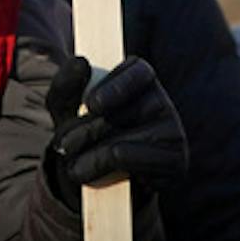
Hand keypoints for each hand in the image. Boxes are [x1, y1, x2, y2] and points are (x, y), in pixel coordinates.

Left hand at [44, 54, 188, 206]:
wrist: (102, 178)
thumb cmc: (84, 132)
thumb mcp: (67, 108)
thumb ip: (66, 84)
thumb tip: (81, 62)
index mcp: (141, 79)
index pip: (138, 73)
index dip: (116, 88)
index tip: (92, 105)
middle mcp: (163, 102)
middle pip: (118, 115)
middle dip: (82, 133)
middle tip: (64, 146)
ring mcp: (174, 131)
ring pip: (118, 144)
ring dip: (86, 158)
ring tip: (74, 167)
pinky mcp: (176, 161)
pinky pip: (128, 162)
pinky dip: (99, 169)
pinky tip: (91, 175)